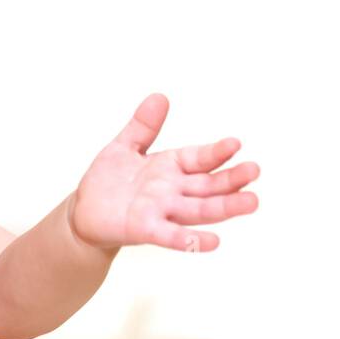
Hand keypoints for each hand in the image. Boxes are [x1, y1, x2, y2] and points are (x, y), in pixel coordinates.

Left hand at [68, 93, 259, 252]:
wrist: (84, 212)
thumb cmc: (108, 180)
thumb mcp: (124, 147)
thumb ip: (143, 126)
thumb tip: (159, 96)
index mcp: (171, 167)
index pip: (200, 158)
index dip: (217, 152)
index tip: (236, 143)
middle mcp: (173, 191)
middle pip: (208, 185)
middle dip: (232, 180)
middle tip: (255, 170)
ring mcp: (162, 211)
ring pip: (199, 210)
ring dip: (225, 208)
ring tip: (251, 202)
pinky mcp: (146, 230)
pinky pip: (172, 236)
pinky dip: (190, 240)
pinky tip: (214, 242)